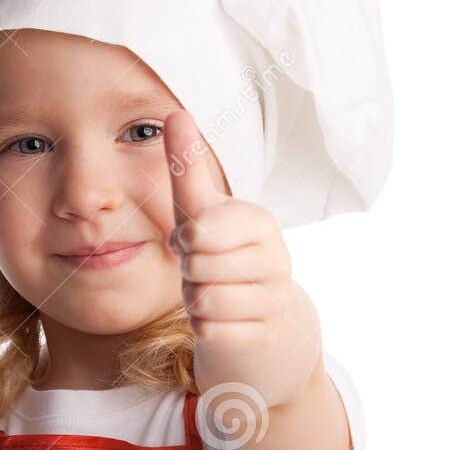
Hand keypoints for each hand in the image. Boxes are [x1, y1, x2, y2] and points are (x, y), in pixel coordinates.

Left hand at [164, 110, 313, 404]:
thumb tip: (175, 112)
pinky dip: (206, 331)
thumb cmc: (225, 263)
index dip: (189, 239)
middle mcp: (275, 257)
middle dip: (189, 275)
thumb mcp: (204, 217)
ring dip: (196, 305)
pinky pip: (210, 332)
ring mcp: (273, 299)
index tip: (197, 240)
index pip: (202, 226)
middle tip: (206, 276)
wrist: (268, 329)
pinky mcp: (264, 337)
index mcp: (258, 222)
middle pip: (196, 265)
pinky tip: (224, 324)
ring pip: (202, 301)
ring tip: (215, 298)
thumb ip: (188, 171)